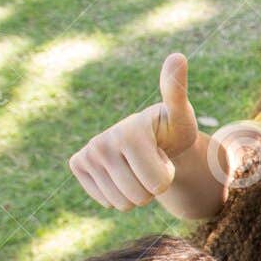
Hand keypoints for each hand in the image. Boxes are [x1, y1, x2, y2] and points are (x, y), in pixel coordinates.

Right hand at [69, 54, 200, 208]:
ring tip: (139, 165)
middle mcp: (101, 142)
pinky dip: (120, 194)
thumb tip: (177, 56)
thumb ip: (178, 91)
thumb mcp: (182, 115)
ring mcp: (87, 154)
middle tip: (151, 162)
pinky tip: (123, 171)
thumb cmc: (170, 128)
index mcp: (130, 133)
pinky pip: (107, 202)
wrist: (151, 136)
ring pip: (122, 204)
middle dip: (152, 187)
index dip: (166, 176)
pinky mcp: (78, 165)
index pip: (157, 185)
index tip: (162, 154)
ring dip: (137, 192)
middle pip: (138, 198)